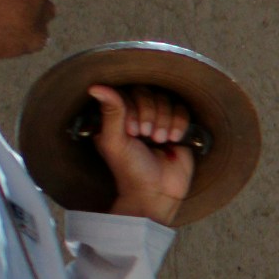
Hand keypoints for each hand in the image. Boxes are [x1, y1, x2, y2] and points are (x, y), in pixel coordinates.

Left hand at [87, 81, 201, 226]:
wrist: (157, 192)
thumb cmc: (131, 170)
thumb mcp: (115, 141)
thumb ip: (110, 112)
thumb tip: (96, 87)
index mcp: (118, 116)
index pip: (128, 92)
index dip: (133, 108)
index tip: (132, 131)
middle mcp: (138, 114)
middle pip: (148, 93)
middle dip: (150, 115)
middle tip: (146, 136)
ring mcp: (159, 120)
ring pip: (166, 100)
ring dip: (164, 121)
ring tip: (159, 141)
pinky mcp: (178, 127)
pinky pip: (183, 111)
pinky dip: (179, 124)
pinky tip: (173, 140)